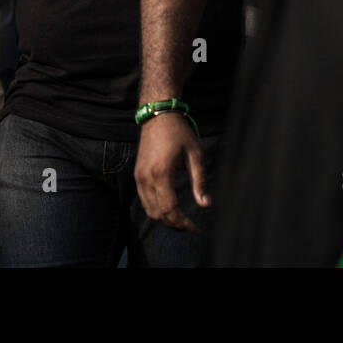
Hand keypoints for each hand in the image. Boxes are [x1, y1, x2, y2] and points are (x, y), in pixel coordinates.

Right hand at [133, 112, 208, 231]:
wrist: (158, 115)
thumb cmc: (179, 132)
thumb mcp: (195, 154)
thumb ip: (200, 181)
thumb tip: (206, 204)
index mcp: (161, 174)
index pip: (169, 209)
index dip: (181, 223)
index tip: (194, 227)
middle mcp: (146, 178)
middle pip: (158, 213)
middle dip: (174, 224)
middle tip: (189, 226)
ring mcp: (139, 177)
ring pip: (149, 210)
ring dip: (164, 219)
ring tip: (181, 220)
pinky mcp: (137, 174)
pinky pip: (144, 200)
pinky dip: (156, 209)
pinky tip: (169, 207)